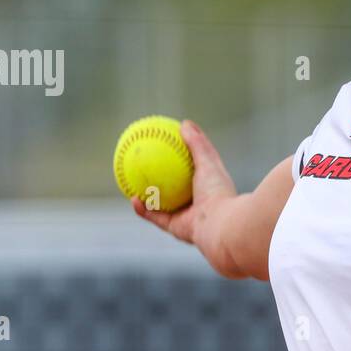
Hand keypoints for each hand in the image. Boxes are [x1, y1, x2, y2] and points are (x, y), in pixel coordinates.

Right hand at [133, 119, 237, 254]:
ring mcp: (187, 216)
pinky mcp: (176, 228)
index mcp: (208, 187)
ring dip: (147, 195)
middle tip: (146, 164)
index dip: (181, 159)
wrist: (219, 224)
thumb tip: (184, 123)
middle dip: (162, 178)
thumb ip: (197, 143)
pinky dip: (142, 209)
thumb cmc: (217, 192)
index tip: (168, 146)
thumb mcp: (208, 162)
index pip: (194, 170)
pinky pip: (154, 217)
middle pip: (176, 188)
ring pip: (162, 204)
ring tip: (131, 182)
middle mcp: (197, 202)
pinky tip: (131, 197)